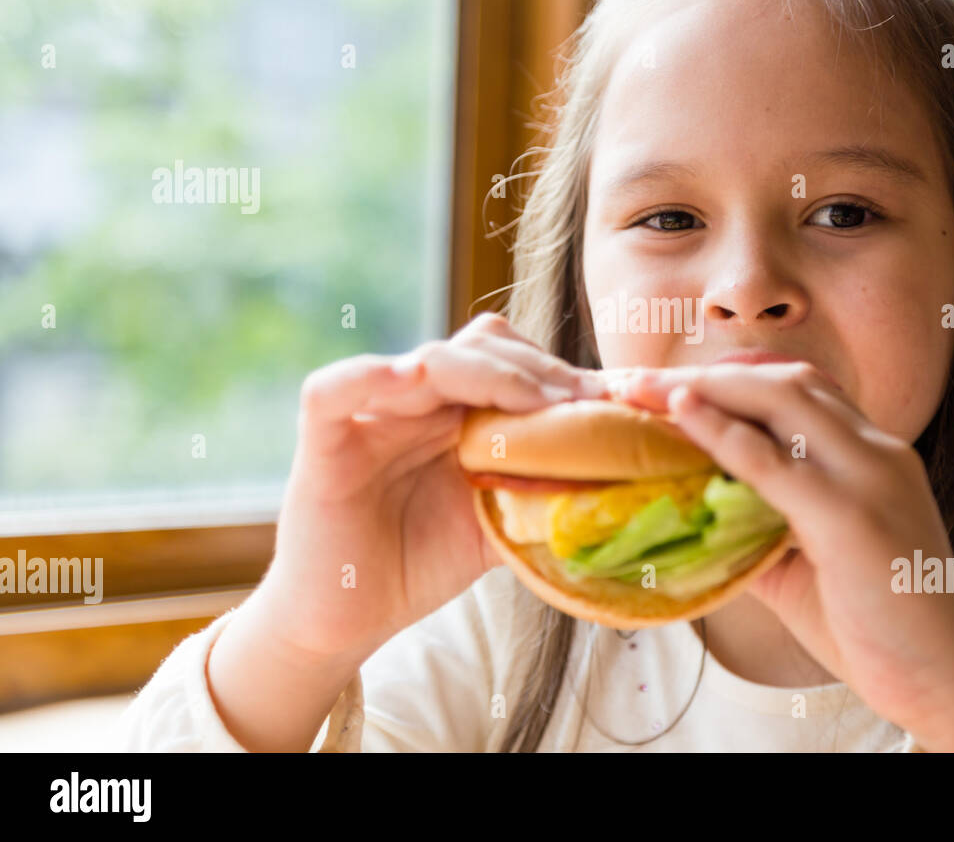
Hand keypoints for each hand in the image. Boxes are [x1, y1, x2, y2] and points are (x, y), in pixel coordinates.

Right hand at [260, 312, 606, 663]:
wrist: (346, 620)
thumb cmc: (417, 564)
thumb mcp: (495, 526)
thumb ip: (539, 497)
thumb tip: (616, 483)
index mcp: (458, 412)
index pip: (510, 360)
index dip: (559, 372)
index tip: (611, 399)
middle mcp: (418, 401)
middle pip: (479, 347)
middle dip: (538, 369)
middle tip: (584, 400)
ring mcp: (371, 415)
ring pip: (427, 361)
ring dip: (490, 374)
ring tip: (538, 403)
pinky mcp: (322, 442)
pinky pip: (334, 390)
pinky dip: (372, 376)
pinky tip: (415, 381)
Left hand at [607, 362, 953, 751]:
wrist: (946, 680)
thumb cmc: (877, 627)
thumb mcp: (808, 565)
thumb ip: (760, 527)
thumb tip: (693, 511)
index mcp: (875, 457)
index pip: (802, 389)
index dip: (735, 378)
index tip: (676, 386)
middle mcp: (879, 452)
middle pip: (787, 381)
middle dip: (711, 374)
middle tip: (641, 383)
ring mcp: (872, 477)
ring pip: (783, 401)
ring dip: (709, 390)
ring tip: (647, 393)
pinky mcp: (853, 517)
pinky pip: (777, 463)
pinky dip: (724, 434)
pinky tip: (684, 418)